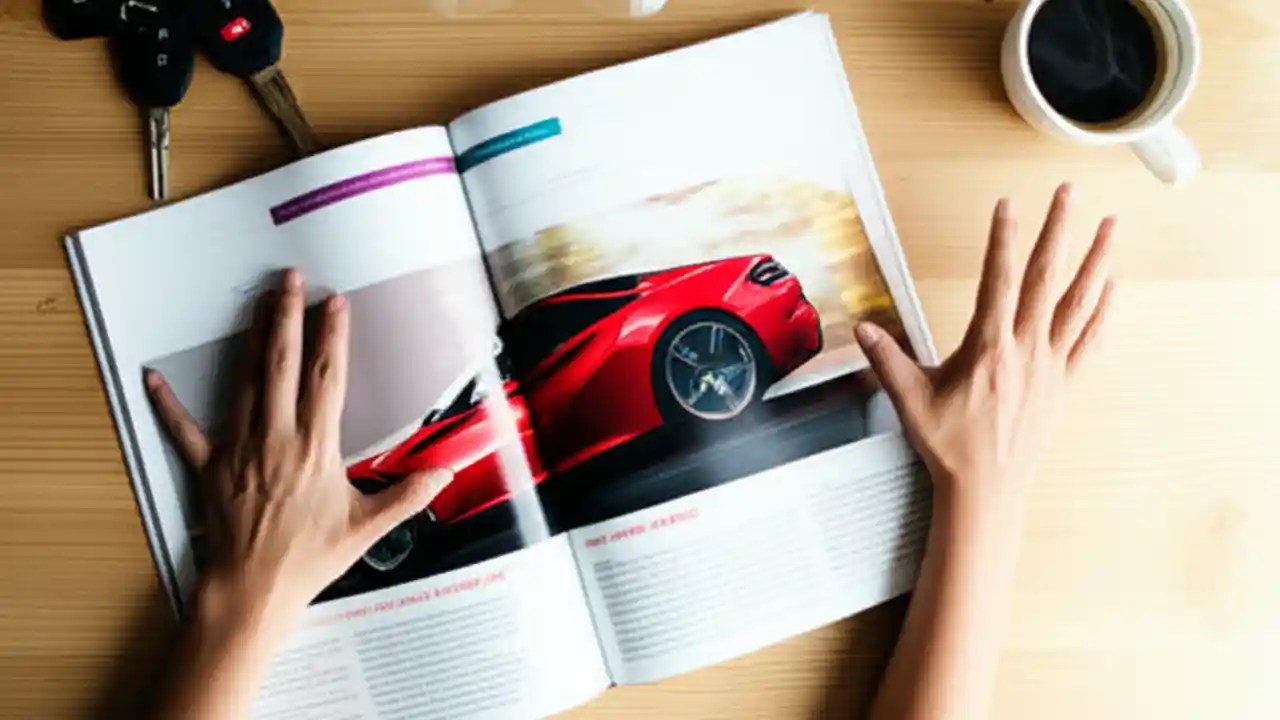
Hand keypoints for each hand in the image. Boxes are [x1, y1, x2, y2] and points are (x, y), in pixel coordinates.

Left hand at [145, 269, 451, 626]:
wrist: (253, 589)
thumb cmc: (309, 559)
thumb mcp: (367, 527)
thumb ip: (408, 495)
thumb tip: (446, 472)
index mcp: (316, 448)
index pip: (327, 379)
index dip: (332, 337)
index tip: (336, 303)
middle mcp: (276, 438)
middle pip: (282, 366)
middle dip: (287, 318)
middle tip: (290, 280)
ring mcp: (239, 449)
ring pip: (245, 383)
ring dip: (252, 341)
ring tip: (258, 305)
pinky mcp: (209, 467)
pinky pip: (185, 429)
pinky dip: (169, 403)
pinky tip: (154, 377)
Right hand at [855, 183, 1113, 511]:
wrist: (987, 489)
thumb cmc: (951, 446)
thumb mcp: (911, 399)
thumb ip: (886, 359)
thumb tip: (862, 329)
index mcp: (988, 348)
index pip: (997, 280)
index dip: (1002, 239)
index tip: (1007, 205)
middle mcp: (1025, 349)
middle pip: (1046, 277)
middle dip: (1058, 229)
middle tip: (1069, 193)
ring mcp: (1050, 365)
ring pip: (1079, 301)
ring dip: (1096, 259)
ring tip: (1111, 225)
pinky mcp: (1064, 383)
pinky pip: (1090, 340)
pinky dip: (1103, 311)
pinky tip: (1112, 287)